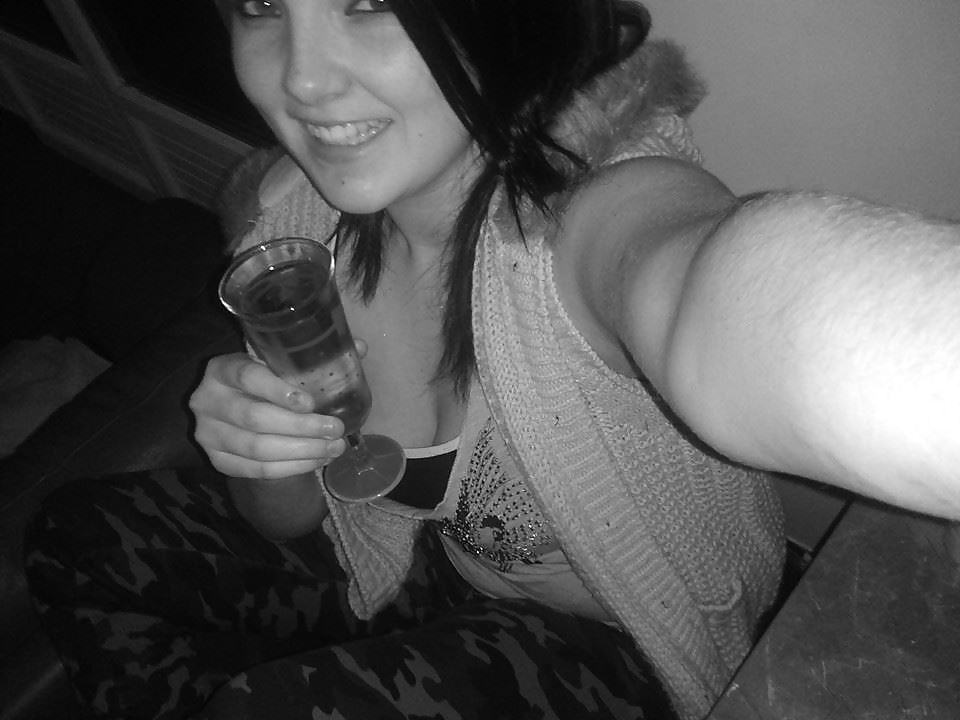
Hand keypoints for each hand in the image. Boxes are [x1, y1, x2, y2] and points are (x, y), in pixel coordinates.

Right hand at [189, 353, 346, 479]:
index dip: (278, 390)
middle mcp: (207, 400)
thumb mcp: (280, 362)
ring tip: (334, 447)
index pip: (247, 376)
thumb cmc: (267, 379)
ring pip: (258, 449)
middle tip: (335, 429)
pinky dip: (293, 467)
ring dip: (303, 451)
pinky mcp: (217, 461)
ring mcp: (209, 434)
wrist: (239, 409)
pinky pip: (258, 470)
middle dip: (302, 427)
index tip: (311, 402)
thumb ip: (314, 355)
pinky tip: (317, 460)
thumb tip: (360, 348)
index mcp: (221, 368)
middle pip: (255, 418)